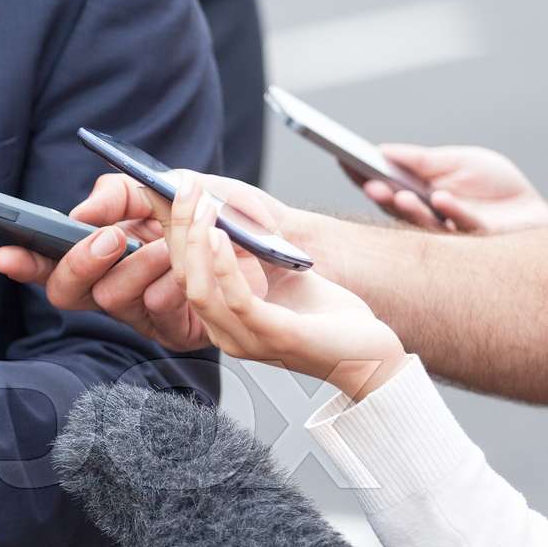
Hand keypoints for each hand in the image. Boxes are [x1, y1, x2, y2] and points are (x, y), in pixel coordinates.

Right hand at [0, 172, 265, 351]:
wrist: (290, 243)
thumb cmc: (231, 216)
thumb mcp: (176, 185)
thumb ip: (125, 192)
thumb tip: (84, 210)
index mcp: (111, 256)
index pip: (54, 265)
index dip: (26, 262)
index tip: (5, 252)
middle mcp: (122, 290)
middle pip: (70, 293)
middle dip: (82, 262)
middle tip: (110, 238)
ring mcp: (149, 316)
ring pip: (114, 302)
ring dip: (140, 266)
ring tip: (171, 246)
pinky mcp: (182, 334)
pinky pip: (161, 316)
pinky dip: (177, 281)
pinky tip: (201, 262)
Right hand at [168, 174, 406, 401]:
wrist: (370, 356)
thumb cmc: (330, 320)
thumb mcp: (284, 277)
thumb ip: (254, 255)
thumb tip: (232, 213)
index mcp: (222, 319)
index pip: (184, 272)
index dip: (177, 232)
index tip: (181, 194)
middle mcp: (225, 332)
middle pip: (184, 277)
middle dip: (181, 229)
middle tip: (186, 190)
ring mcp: (246, 339)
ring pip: (200, 289)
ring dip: (196, 244)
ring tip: (202, 208)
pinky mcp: (274, 337)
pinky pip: (237, 300)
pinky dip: (226, 266)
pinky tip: (222, 236)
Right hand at [350, 144, 547, 232]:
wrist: (534, 213)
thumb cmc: (498, 189)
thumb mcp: (461, 161)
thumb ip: (424, 159)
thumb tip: (384, 150)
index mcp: (418, 194)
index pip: (383, 185)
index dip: (362, 175)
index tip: (344, 160)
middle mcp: (424, 217)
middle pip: (394, 208)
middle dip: (381, 197)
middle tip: (371, 185)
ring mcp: (444, 233)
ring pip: (419, 224)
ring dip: (408, 209)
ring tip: (400, 194)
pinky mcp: (472, 243)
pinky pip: (457, 227)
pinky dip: (450, 211)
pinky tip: (442, 198)